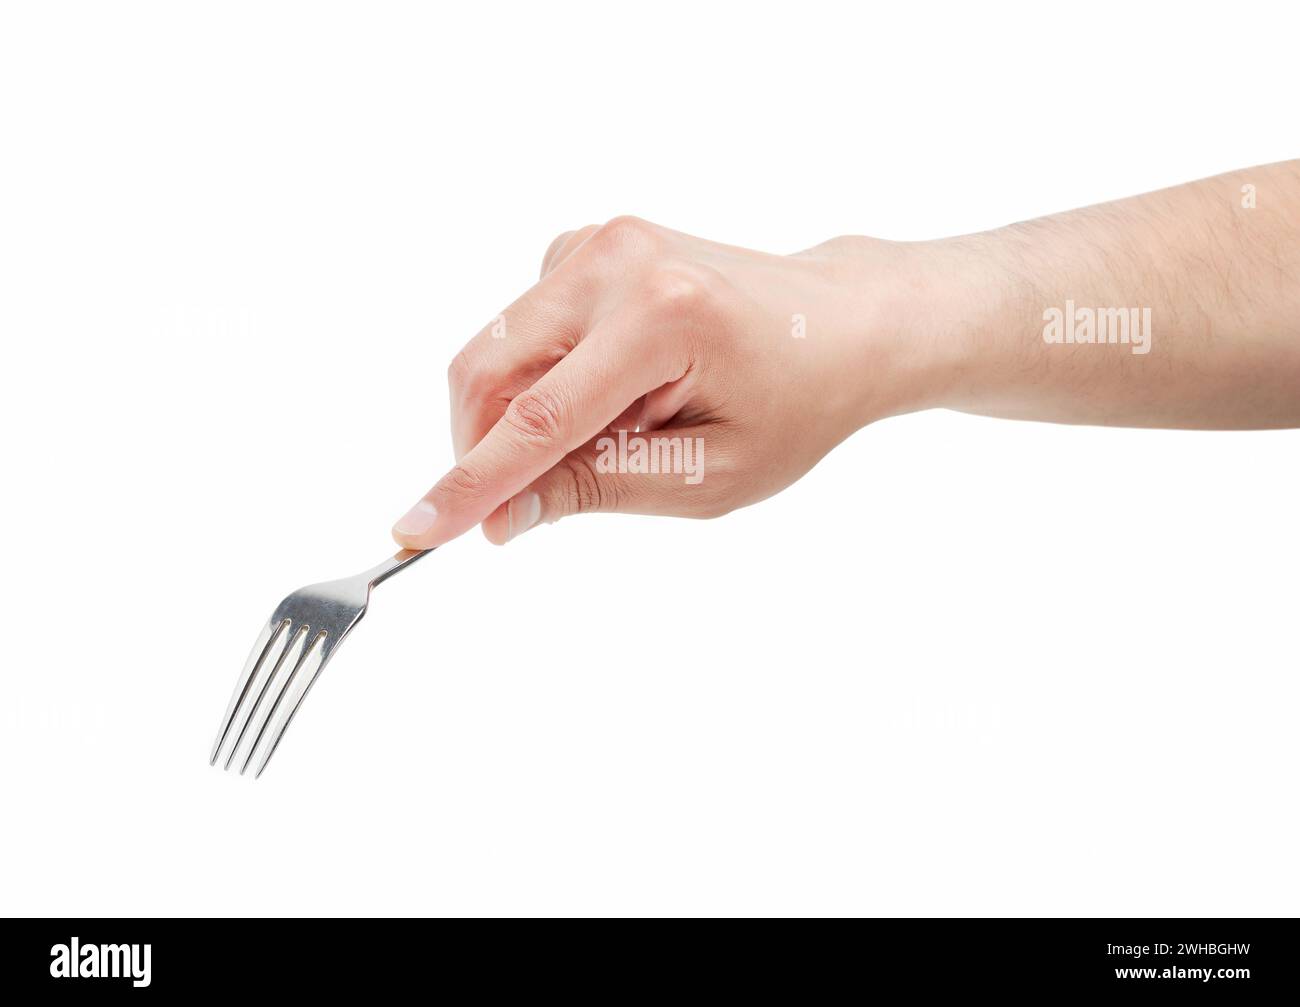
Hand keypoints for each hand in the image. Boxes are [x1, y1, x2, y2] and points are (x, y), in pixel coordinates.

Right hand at [391, 216, 940, 546]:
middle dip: (484, 447)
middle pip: (489, 370)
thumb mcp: (708, 474)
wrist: (840, 324)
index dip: (470, 483)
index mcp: (663, 316)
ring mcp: (598, 241)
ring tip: (624, 426)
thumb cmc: (794, 403)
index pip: (538, 419)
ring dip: (530, 412)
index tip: (414, 530)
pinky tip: (617, 388)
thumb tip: (501, 515)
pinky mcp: (586, 245)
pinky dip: (547, 378)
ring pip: (499, 352)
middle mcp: (618, 260)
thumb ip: (597, 488)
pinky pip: (524, 330)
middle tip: (527, 502)